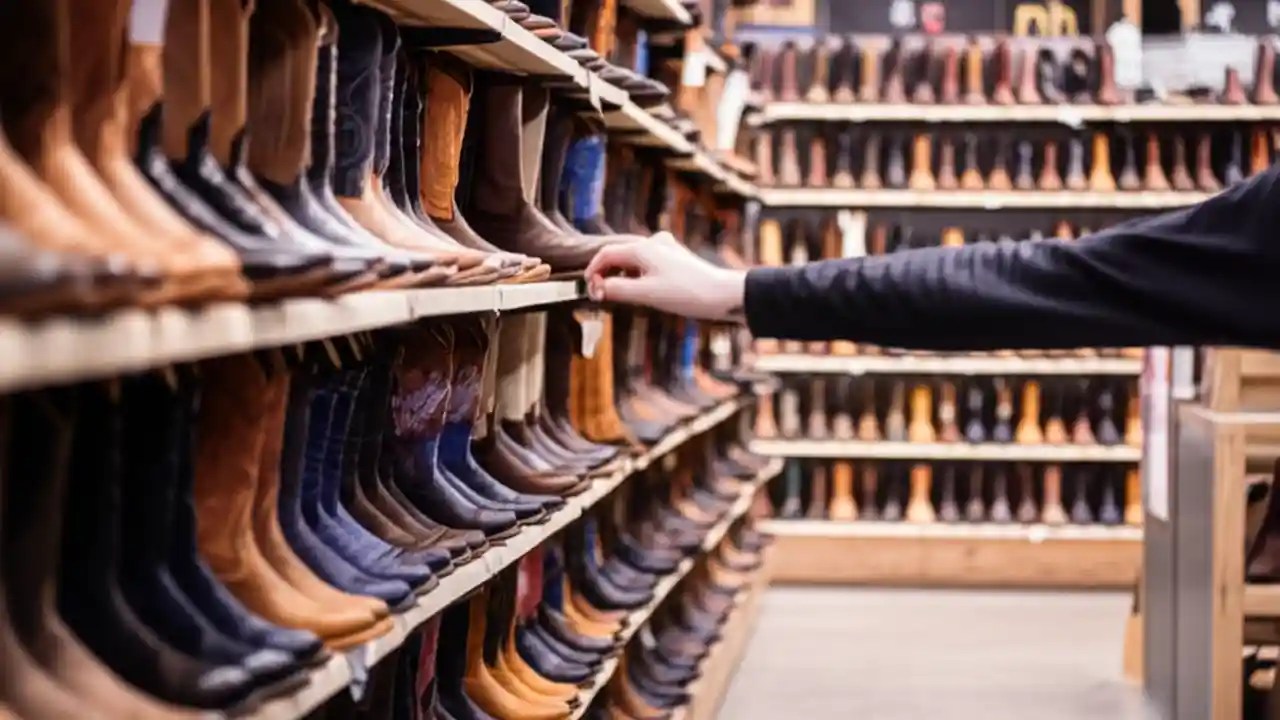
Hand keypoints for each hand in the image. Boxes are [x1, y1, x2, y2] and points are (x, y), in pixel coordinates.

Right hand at [585, 232, 747, 321]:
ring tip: (619, 295)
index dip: (593, 272)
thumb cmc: (686, 293)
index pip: (606, 255)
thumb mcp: (646, 294)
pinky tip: (640, 290)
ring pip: (632, 259)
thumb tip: (596, 289)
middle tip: (601, 295)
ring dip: (621, 275)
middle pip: (618, 255)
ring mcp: (665, 249)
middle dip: (606, 274)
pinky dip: (636, 275)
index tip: (589, 291)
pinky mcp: (674, 259)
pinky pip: (646, 263)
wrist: (722, 294)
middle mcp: (652, 243)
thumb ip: (617, 290)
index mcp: (642, 248)